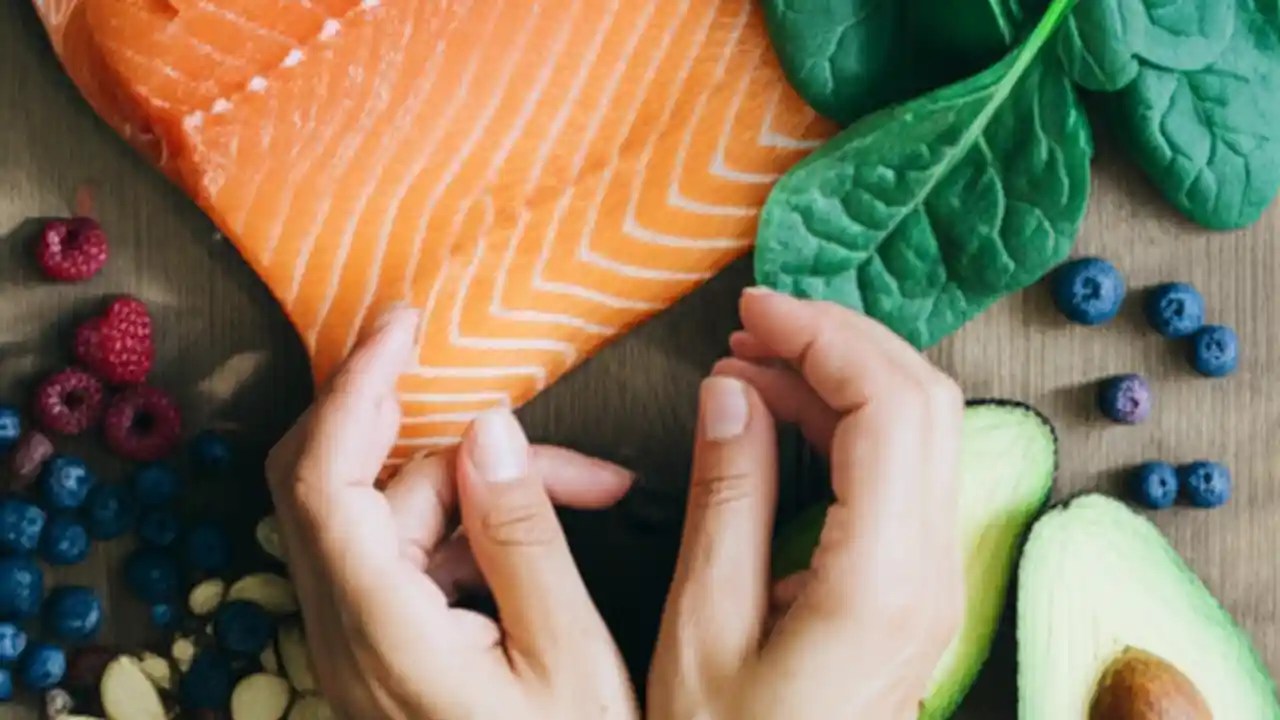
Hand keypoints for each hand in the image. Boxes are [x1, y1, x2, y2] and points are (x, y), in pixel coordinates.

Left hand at [266, 307, 638, 719]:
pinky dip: (476, 525)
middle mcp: (345, 632)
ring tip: (592, 484)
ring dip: (479, 480)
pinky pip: (412, 552)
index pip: (324, 480)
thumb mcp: (568, 657)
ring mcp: (357, 639)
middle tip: (453, 357)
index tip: (403, 327)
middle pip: (331, 481)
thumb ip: (523, 539)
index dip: (353, 388)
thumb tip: (489, 429)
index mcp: (382, 633)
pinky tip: (554, 524)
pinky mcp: (383, 643)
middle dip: (401, 415)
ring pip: (389, 513)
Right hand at [648, 288, 965, 719]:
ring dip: (845, 377)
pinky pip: (904, 471)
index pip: (889, 406)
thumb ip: (728, 498)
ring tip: (753, 366)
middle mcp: (931, 572)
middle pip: (925, 401)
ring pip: (922, 429)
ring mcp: (935, 579)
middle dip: (840, 341)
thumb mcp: (704, 626)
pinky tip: (784, 418)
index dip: (824, 336)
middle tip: (752, 327)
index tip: (753, 312)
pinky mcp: (918, 585)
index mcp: (879, 578)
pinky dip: (849, 423)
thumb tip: (734, 392)